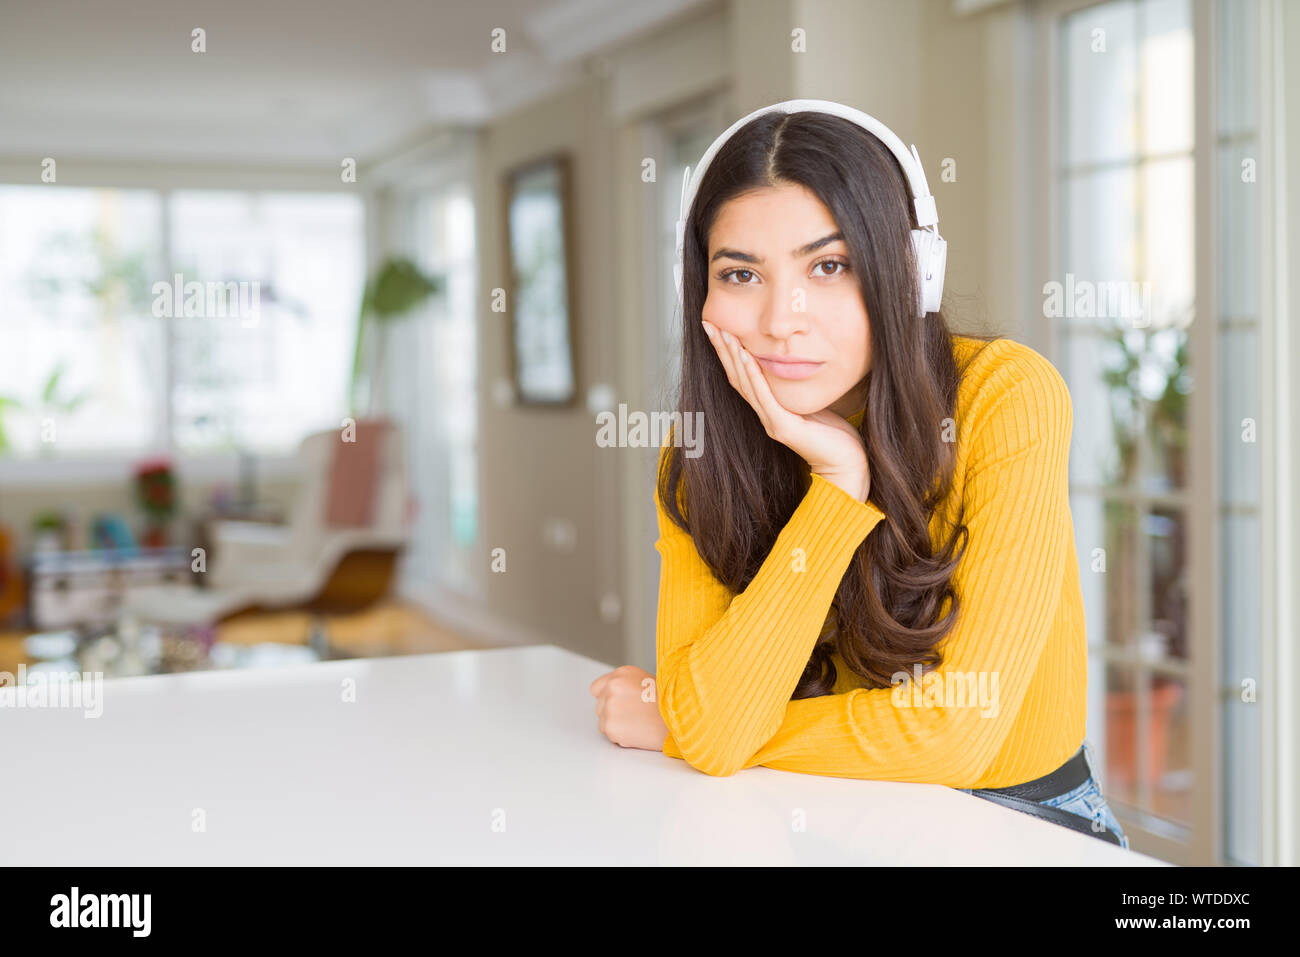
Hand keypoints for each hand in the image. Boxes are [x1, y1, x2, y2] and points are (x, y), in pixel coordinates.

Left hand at [589, 665, 667, 750]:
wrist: (681, 719)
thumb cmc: (670, 702)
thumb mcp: (646, 681)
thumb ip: (624, 685)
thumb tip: (611, 696)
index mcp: (621, 674)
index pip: (597, 688)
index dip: (607, 697)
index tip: (618, 704)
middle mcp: (612, 687)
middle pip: (600, 706)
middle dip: (614, 713)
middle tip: (635, 716)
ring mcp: (610, 707)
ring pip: (603, 722)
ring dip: (617, 725)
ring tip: (638, 724)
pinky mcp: (611, 726)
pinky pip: (609, 735)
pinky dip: (621, 737)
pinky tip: (638, 732)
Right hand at [702, 319, 870, 499]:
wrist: (844, 465)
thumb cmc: (834, 436)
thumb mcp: (812, 404)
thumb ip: (797, 389)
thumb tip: (797, 362)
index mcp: (770, 410)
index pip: (742, 378)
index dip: (728, 354)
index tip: (718, 329)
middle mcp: (765, 416)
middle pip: (736, 378)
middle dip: (722, 350)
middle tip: (709, 325)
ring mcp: (771, 422)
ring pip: (745, 385)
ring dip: (732, 357)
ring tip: (723, 334)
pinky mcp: (782, 427)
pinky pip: (763, 396)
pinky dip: (752, 375)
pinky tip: (745, 356)